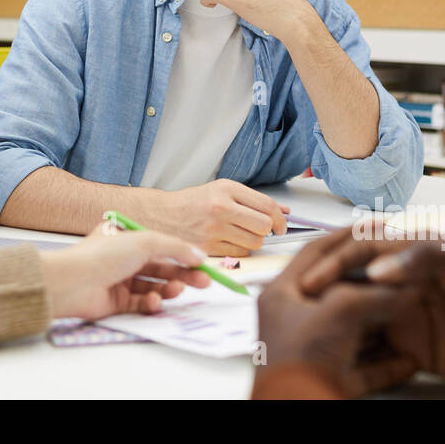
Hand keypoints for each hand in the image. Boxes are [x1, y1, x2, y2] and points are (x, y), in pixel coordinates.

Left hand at [39, 224, 211, 320]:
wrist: (73, 282)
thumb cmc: (104, 255)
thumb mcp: (146, 241)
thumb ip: (175, 248)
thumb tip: (199, 255)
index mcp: (127, 237)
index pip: (162, 246)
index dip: (183, 255)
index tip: (204, 265)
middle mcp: (123, 258)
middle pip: (161, 268)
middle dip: (183, 275)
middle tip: (204, 283)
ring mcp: (119, 281)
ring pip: (153, 287)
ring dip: (168, 290)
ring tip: (176, 291)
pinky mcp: (116, 303)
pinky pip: (141, 304)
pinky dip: (151, 304)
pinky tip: (154, 302)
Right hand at [153, 179, 288, 255]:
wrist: (160, 215)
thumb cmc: (191, 203)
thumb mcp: (221, 191)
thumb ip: (252, 200)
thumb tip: (284, 211)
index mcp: (226, 189)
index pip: (266, 205)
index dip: (280, 218)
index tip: (280, 224)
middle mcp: (220, 207)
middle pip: (263, 226)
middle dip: (267, 230)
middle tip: (262, 230)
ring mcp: (214, 229)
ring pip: (254, 242)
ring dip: (254, 241)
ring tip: (242, 234)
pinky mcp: (208, 248)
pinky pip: (240, 254)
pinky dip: (240, 250)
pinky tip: (229, 242)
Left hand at [256, 232, 420, 397]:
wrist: (295, 414)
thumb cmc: (303, 360)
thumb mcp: (339, 312)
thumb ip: (372, 294)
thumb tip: (407, 288)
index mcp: (282, 295)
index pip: (314, 253)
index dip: (345, 236)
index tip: (373, 227)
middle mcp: (294, 321)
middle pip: (339, 292)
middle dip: (373, 282)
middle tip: (402, 270)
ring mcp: (313, 352)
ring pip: (354, 331)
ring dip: (385, 322)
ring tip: (413, 309)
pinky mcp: (331, 382)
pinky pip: (364, 368)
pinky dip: (388, 363)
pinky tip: (411, 359)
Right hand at [298, 232, 444, 389]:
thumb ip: (430, 258)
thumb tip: (380, 267)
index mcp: (419, 248)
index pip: (367, 247)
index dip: (339, 261)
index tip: (317, 281)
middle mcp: (405, 274)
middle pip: (354, 274)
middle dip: (326, 286)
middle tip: (301, 305)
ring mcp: (404, 307)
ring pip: (357, 304)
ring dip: (333, 313)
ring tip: (310, 326)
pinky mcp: (409, 339)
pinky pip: (372, 339)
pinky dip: (352, 342)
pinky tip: (334, 348)